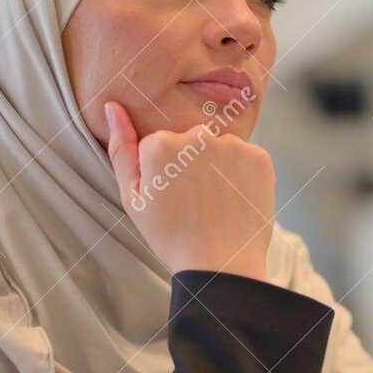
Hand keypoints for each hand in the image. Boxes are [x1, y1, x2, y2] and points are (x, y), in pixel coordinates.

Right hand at [103, 101, 273, 282]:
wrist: (221, 266)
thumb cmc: (170, 236)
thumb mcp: (133, 197)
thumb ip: (121, 148)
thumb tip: (112, 106)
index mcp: (160, 143)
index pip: (158, 145)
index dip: (161, 173)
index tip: (168, 197)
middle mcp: (198, 135)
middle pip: (189, 141)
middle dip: (190, 164)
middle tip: (192, 202)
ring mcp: (232, 145)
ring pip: (219, 148)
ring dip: (217, 167)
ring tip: (214, 204)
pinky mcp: (260, 157)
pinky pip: (245, 158)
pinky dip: (241, 175)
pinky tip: (234, 200)